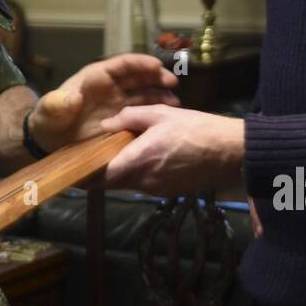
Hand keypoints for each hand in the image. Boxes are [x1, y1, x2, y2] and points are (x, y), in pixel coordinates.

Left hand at [30, 53, 179, 152]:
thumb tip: (72, 99)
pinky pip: (142, 112)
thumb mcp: (49, 111)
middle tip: (172, 82)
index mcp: (96, 78)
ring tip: (175, 101)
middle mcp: (111, 87)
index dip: (139, 63)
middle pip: (137, 76)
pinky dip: (155, 112)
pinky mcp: (122, 120)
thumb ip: (58, 104)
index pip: (121, 64)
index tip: (156, 65)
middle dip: (155, 76)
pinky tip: (167, 117)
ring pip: (144, 93)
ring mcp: (118, 103)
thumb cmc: (48, 119)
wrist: (49, 141)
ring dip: (159, 94)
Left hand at [97, 105, 244, 195]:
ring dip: (121, 171)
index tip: (73, 167)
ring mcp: (157, 190)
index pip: (99, 178)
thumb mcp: (161, 114)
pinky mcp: (169, 192)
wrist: (232, 151)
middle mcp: (144, 181)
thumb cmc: (196, 129)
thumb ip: (129, 117)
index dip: (83, 175)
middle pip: (111, 183)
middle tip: (94, 155)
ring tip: (122, 151)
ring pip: (128, 183)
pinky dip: (138, 173)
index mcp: (138, 161)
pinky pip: (144, 184)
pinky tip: (146, 156)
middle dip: (100, 172)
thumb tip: (105, 125)